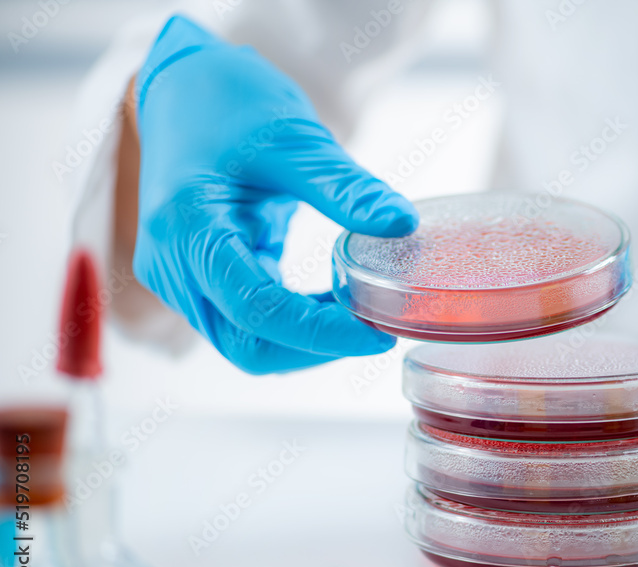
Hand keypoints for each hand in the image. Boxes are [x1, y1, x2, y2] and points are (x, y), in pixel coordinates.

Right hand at [132, 16, 416, 372]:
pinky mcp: (195, 279)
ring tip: (357, 310)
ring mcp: (179, 278)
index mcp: (188, 229)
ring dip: (305, 339)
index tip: (378, 336)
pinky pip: (245, 321)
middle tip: (375, 328)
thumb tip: (402, 225)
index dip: (322, 335)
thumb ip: (347, 189)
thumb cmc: (230, 103)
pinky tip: (332, 300)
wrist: (184, 86)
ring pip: (245, 341)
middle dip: (315, 348)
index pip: (257, 310)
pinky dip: (291, 322)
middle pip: (246, 345)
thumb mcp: (295, 140)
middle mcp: (173, 266)